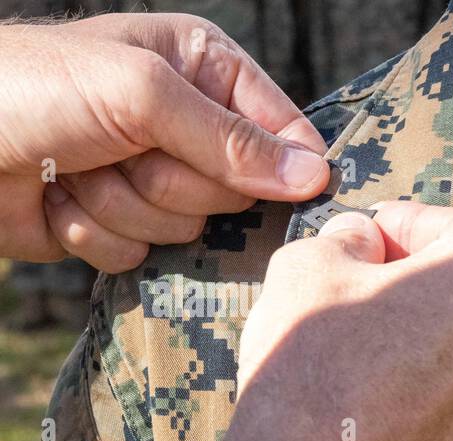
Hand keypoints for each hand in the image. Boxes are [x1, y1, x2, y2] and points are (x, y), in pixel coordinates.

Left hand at [0, 13, 329, 272]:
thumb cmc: (34, 88)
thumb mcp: (142, 96)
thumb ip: (231, 138)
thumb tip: (314, 176)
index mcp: (202, 69)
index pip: (284, 130)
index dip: (280, 165)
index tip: (277, 186)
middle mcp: (186, 124)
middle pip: (235, 192)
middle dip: (174, 183)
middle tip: (124, 152)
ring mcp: (153, 178)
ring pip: (188, 230)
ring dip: (127, 207)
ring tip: (82, 170)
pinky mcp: (121, 224)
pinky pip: (143, 255)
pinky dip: (97, 232)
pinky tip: (62, 199)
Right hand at [223, 202, 452, 440]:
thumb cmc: (313, 370)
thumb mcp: (308, 267)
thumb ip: (347, 238)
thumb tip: (363, 241)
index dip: (404, 226)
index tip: (369, 236)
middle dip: (425, 286)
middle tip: (363, 293)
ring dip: (434, 347)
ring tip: (368, 359)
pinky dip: (436, 404)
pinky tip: (382, 412)